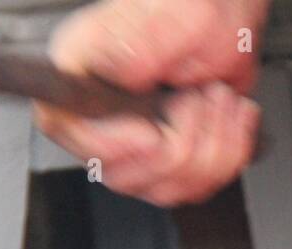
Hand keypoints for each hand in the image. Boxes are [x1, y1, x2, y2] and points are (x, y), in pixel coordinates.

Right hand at [36, 0, 268, 205]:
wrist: (227, 18)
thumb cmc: (191, 7)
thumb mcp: (166, 15)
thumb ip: (137, 44)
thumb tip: (117, 72)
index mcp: (81, 72)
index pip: (61, 127)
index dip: (109, 144)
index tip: (151, 132)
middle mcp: (102, 114)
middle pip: (122, 175)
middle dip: (180, 142)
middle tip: (197, 96)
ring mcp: (136, 146)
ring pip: (165, 187)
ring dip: (211, 143)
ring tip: (217, 99)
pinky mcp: (170, 162)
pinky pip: (196, 187)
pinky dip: (229, 152)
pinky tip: (230, 117)